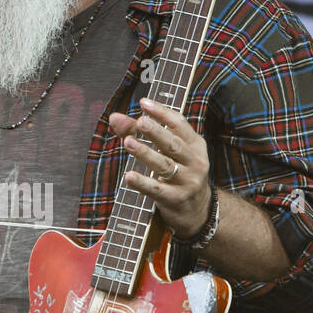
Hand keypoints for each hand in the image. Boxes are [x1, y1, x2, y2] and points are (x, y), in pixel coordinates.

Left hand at [108, 98, 211, 240]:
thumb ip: (139, 133)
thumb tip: (114, 117)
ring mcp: (187, 181)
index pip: (179, 124)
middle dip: (157, 132)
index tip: (144, 103)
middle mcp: (195, 161)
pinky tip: (128, 176)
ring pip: (165, 165)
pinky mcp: (176, 199)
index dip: (162, 112)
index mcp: (195, 144)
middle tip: (141, 121)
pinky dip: (143, 183)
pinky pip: (157, 190)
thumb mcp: (167, 152)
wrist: (197, 210)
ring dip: (146, 153)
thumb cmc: (178, 173)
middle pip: (173, 144)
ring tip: (128, 142)